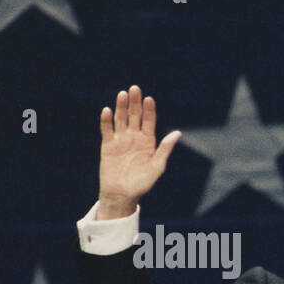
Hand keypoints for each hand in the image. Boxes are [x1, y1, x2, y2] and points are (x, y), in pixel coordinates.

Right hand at [97, 85, 181, 218]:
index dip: (149, 110)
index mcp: (148, 141)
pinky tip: (107, 111)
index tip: (149, 99)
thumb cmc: (143, 182)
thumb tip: (177, 133)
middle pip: (134, 116)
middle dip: (135, 103)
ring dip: (121, 107)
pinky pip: (107, 130)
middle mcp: (134, 137)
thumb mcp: (157, 166)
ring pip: (120, 119)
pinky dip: (106, 121)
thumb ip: (165, 148)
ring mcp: (121, 140)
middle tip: (134, 89)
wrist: (123, 194)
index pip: (148, 121)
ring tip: (122, 95)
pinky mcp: (108, 145)